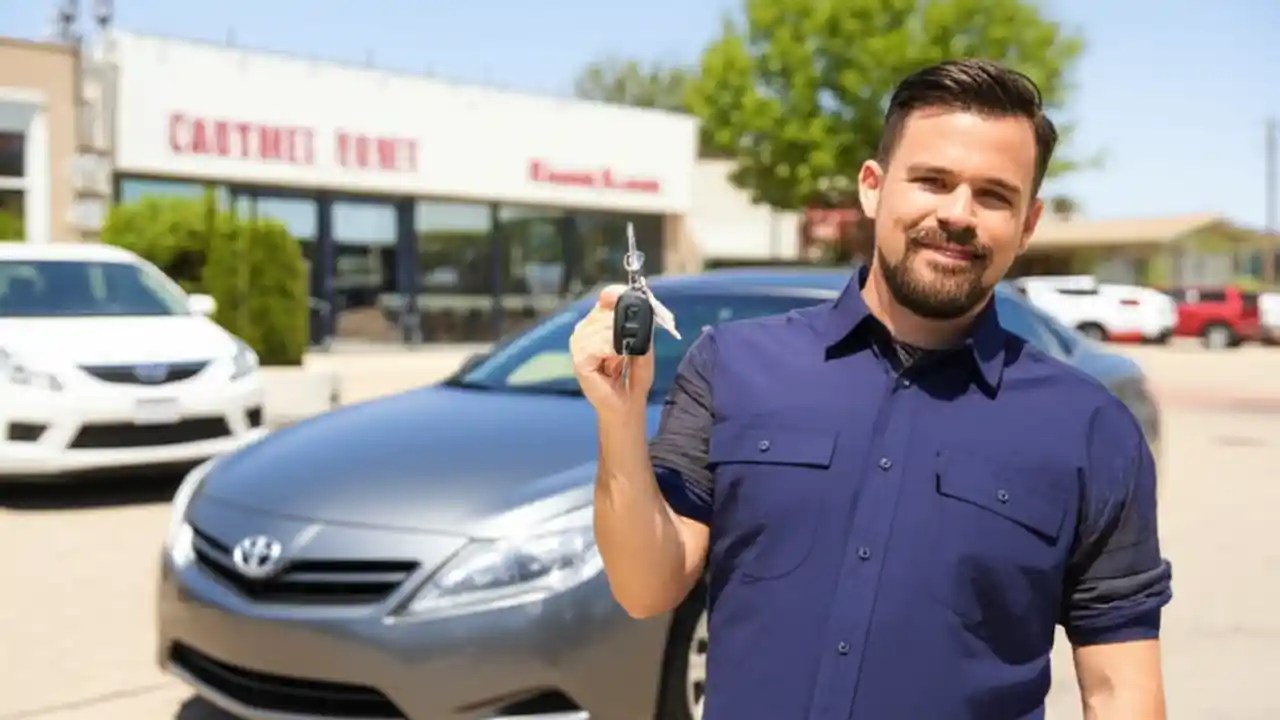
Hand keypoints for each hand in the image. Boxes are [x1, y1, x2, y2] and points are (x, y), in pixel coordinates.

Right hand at [570, 284, 654, 418]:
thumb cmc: (634, 376)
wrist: (627, 404)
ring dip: (617, 341)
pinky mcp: (578, 360)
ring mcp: (579, 344)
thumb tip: (644, 308)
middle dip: (622, 324)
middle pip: (604, 311)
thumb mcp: (643, 346)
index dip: (618, 295)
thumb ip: (642, 327)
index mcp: (599, 322)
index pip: (606, 297)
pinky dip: (609, 351)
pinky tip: (613, 363)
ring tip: (620, 359)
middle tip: (629, 346)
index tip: (633, 297)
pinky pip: (594, 346)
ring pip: (600, 327)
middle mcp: (585, 330)